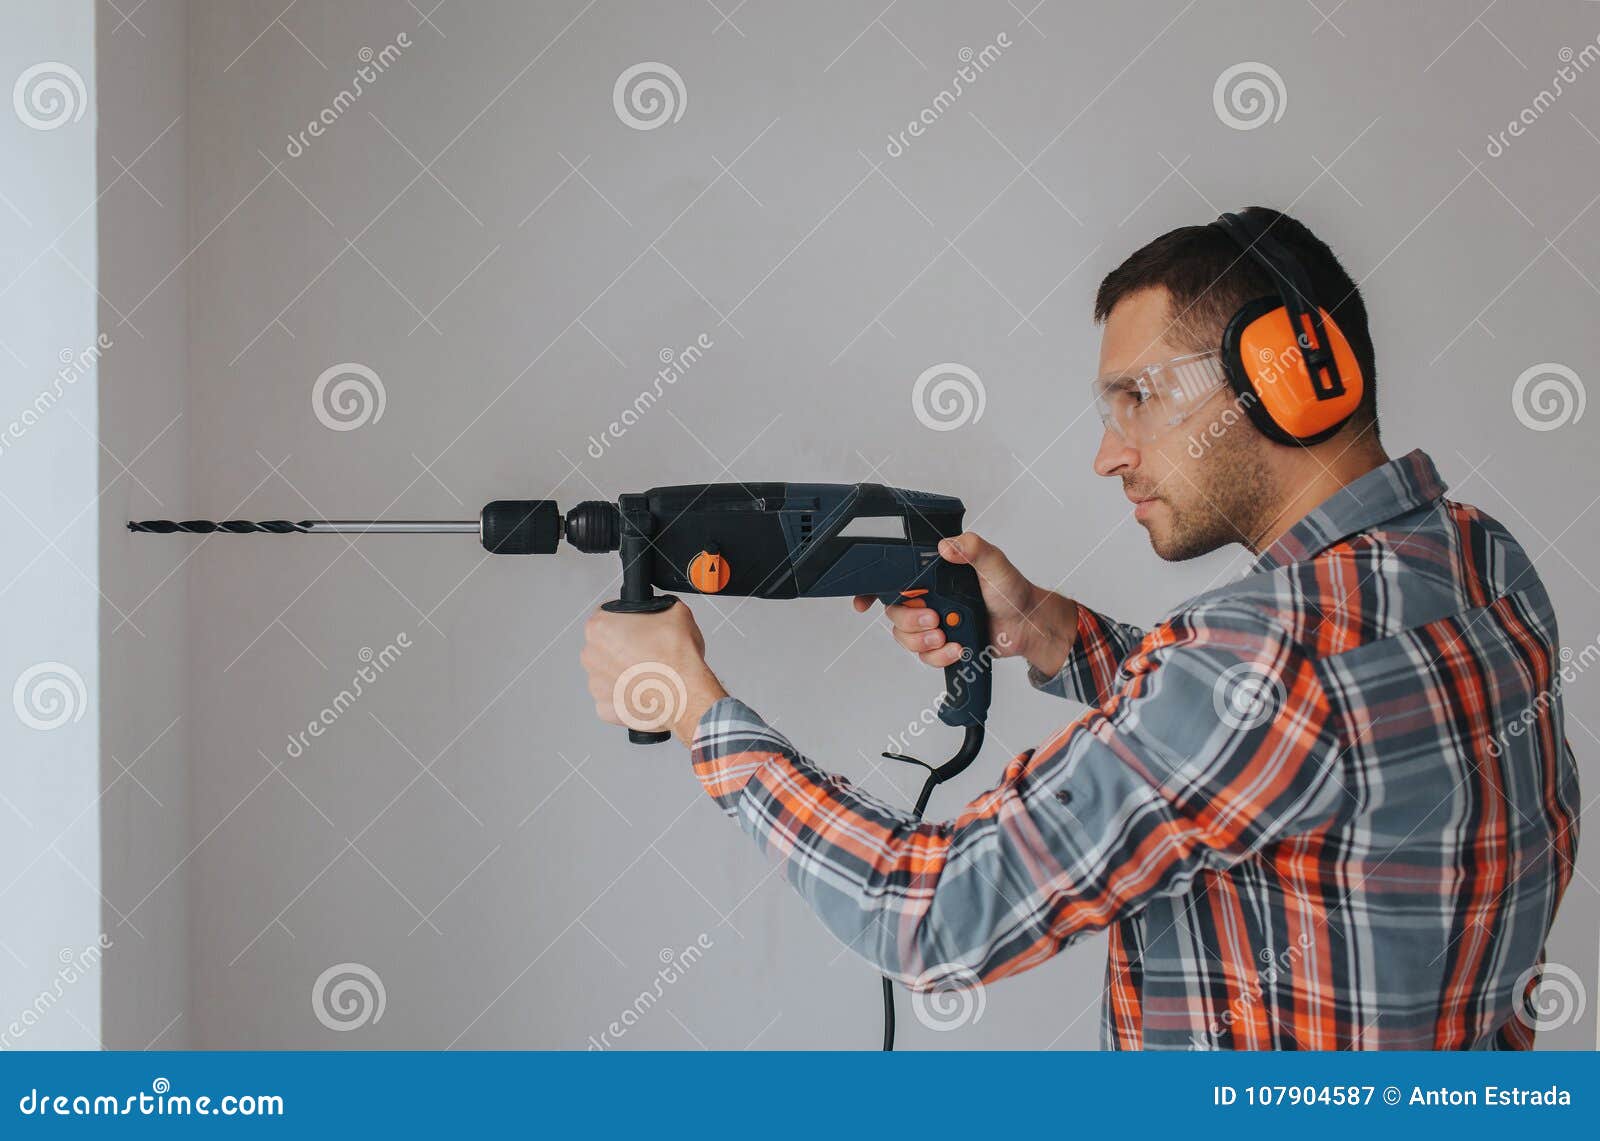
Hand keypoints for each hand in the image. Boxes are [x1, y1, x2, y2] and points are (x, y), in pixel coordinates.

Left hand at [580, 600, 727, 743]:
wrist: (685, 695)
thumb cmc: (677, 659)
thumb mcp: (675, 611)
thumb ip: (657, 606)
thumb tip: (660, 609)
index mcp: (600, 627)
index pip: (607, 614)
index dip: (627, 619)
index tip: (638, 627)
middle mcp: (591, 655)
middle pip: (605, 645)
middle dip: (623, 646)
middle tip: (648, 650)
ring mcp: (595, 684)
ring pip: (607, 672)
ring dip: (624, 671)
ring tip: (649, 672)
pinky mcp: (605, 708)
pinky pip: (613, 697)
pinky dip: (626, 695)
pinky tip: (644, 689)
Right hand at [852, 532, 1078, 677]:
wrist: (1027, 625)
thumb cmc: (1012, 590)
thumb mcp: (994, 563)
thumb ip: (973, 549)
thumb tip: (947, 545)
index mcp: (934, 575)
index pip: (893, 580)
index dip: (870, 591)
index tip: (862, 603)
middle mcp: (929, 598)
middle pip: (894, 613)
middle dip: (909, 621)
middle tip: (934, 620)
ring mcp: (935, 623)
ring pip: (906, 638)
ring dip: (922, 640)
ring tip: (945, 636)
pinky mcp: (943, 645)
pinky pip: (925, 656)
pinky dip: (938, 656)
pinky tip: (957, 648)